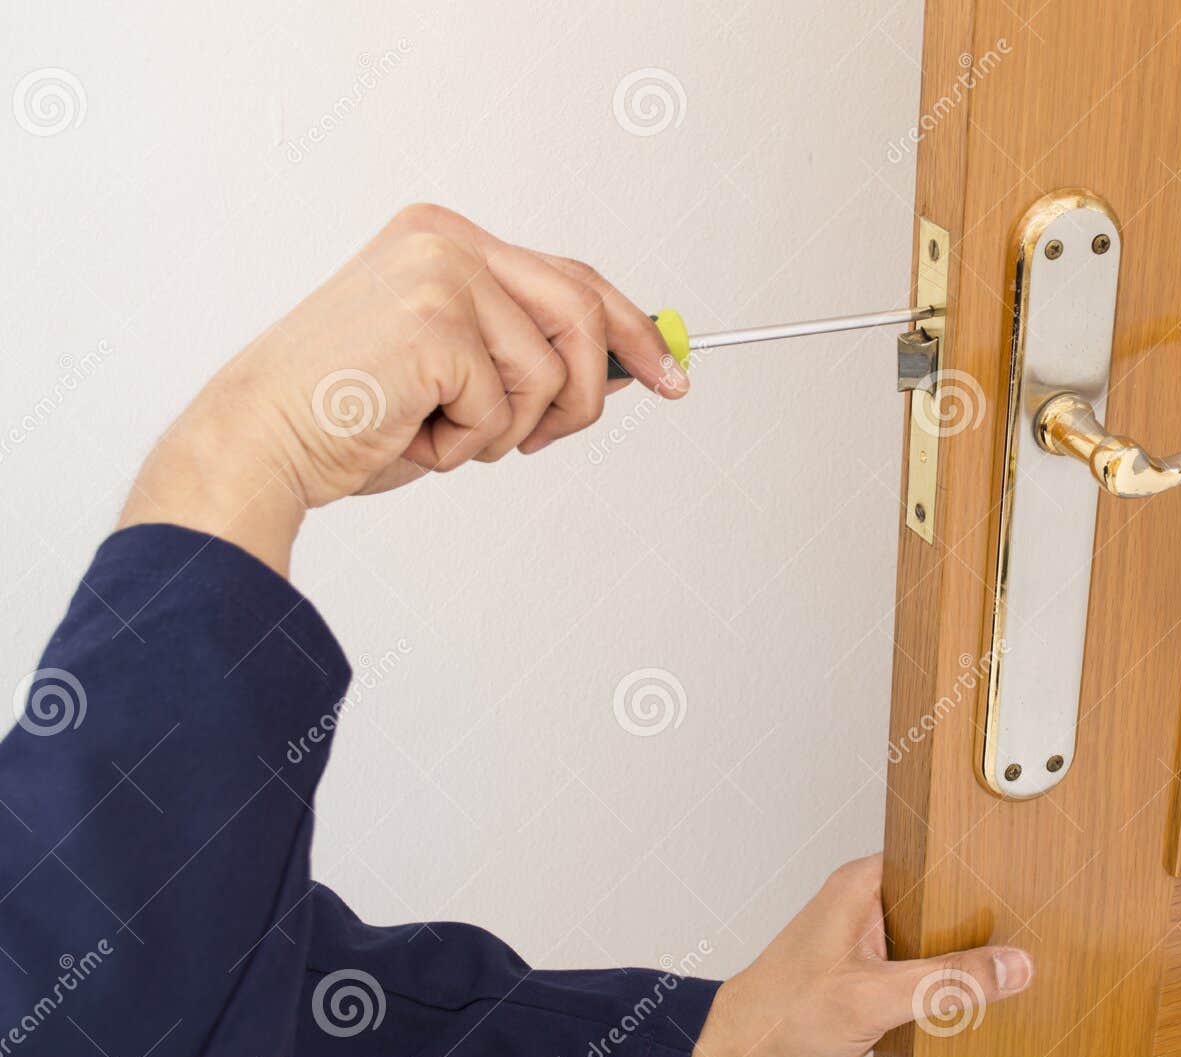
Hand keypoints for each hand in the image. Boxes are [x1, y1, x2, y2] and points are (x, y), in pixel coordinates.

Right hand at [119, 203, 687, 574]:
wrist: (260, 440)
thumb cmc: (351, 414)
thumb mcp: (457, 371)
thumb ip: (528, 349)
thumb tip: (626, 364)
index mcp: (446, 238)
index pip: (572, 276)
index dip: (632, 329)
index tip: (671, 374)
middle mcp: (446, 240)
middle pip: (583, 311)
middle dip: (590, 390)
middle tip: (550, 436)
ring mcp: (441, 274)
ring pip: (551, 371)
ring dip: (507, 428)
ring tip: (440, 431)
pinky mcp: (436, 322)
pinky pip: (506, 406)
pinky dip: (468, 444)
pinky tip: (410, 433)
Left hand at [691, 854, 1032, 1056]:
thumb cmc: (779, 1017)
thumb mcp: (872, 998)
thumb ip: (944, 983)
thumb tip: (1011, 967)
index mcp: (862, 884)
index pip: (937, 858)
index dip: (979, 873)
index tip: (1024, 889)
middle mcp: (867, 905)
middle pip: (944, 903)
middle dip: (977, 927)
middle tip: (1021, 941)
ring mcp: (871, 942)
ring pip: (937, 941)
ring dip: (960, 962)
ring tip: (1000, 972)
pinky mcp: (873, 976)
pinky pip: (923, 971)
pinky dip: (942, 987)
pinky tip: (966, 1001)